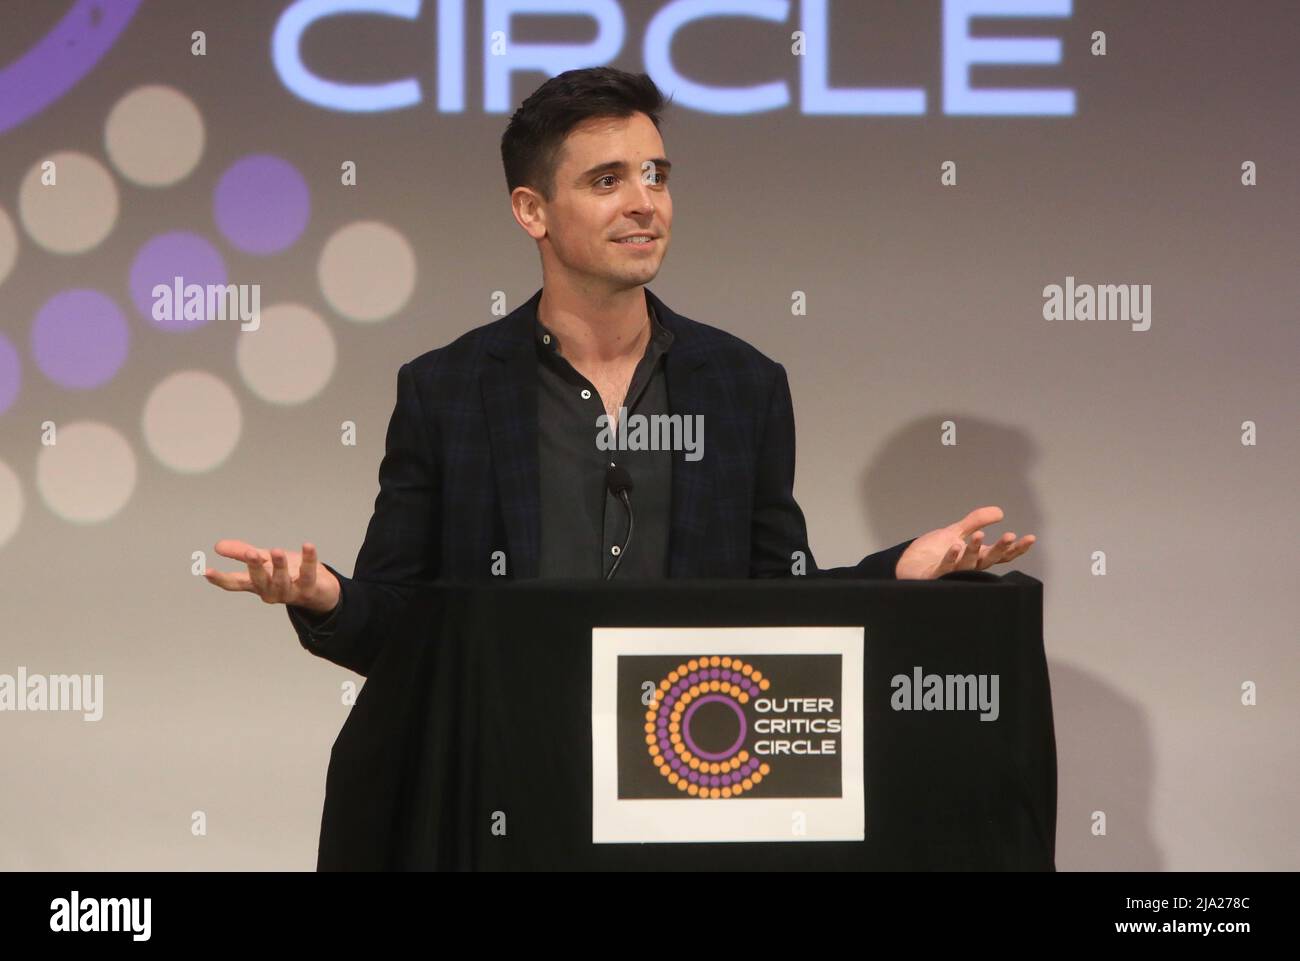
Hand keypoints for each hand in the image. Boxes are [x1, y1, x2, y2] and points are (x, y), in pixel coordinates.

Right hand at [203, 539, 340, 612]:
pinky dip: (308, 560)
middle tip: (251, 553)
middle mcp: (270, 591)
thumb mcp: (264, 561)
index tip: (207, 571)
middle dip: (255, 567)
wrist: (320, 589)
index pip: (235, 584)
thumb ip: (242, 553)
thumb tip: (217, 546)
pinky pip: (308, 574)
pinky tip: (308, 546)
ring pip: (282, 581)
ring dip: (279, 566)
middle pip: (259, 581)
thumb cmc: (288, 573)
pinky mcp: (309, 589)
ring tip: (276, 551)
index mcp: (256, 584)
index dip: (221, 579)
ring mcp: (290, 593)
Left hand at [895, 506, 1035, 579]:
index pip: (1000, 555)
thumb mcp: (956, 531)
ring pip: (968, 564)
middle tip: (1010, 536)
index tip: (1030, 537)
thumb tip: (1000, 512)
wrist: (907, 565)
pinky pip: (945, 568)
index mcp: (975, 557)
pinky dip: (951, 558)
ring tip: (979, 535)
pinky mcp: (934, 575)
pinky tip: (956, 547)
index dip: (1015, 548)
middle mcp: (967, 567)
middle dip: (999, 548)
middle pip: (988, 559)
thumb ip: (976, 521)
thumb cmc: (933, 552)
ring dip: (974, 550)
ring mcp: (951, 573)